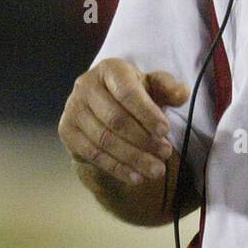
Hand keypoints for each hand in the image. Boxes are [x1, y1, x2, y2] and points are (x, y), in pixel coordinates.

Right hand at [58, 59, 189, 186]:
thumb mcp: (154, 86)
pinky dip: (116, 168)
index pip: (127, 92)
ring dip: (133, 158)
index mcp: (109, 69)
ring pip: (104, 140)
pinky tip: (136, 177)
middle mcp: (85, 85)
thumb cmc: (134, 94)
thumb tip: (181, 94)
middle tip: (166, 153)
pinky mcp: (67, 130)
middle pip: (115, 119)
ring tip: (156, 170)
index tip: (165, 131)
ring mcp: (73, 108)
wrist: (104, 108)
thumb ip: (169, 88)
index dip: (147, 113)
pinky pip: (92, 154)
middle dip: (143, 140)